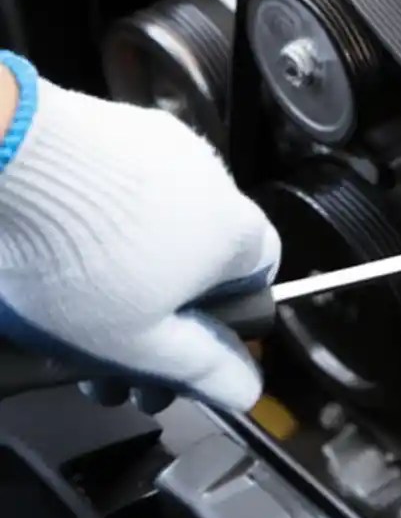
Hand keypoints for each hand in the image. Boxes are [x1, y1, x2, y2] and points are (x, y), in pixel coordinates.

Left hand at [0, 52, 278, 410]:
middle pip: (198, 258)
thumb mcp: (141, 343)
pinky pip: (120, 185)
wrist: (14, 160)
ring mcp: (163, 148)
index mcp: (236, 233)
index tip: (181, 348)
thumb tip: (248, 391)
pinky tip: (56, 244)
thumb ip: (202, 370)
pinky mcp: (115, 126)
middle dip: (157, 311)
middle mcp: (214, 181)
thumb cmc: (83, 255)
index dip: (222, 319)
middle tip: (112, 353)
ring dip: (125, 266)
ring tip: (68, 303)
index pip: (258, 278)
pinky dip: (98, 218)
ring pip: (156, 223)